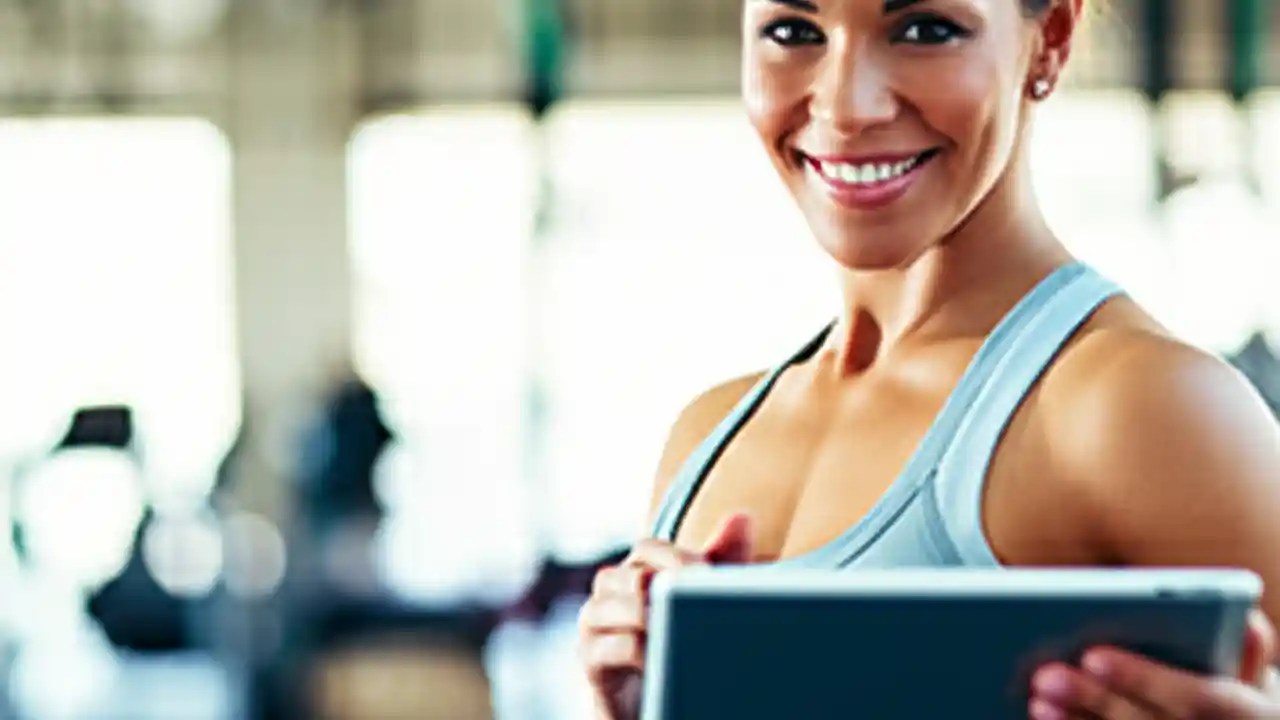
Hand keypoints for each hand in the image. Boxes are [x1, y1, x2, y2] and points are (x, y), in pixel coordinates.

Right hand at [578, 514, 753, 719]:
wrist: (651, 698)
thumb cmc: (675, 641)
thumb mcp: (704, 599)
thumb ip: (723, 560)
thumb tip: (743, 517)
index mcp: (635, 569)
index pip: (648, 548)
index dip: (677, 559)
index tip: (706, 573)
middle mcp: (610, 590)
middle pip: (634, 575)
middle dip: (669, 588)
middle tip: (698, 604)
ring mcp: (595, 623)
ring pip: (622, 607)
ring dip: (657, 619)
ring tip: (684, 631)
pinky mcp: (591, 659)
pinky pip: (617, 646)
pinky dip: (645, 651)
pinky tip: (666, 659)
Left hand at [1028, 609, 1279, 718]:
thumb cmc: (1241, 708)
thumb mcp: (1255, 685)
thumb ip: (1244, 653)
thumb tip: (1245, 621)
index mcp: (1248, 714)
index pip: (1198, 698)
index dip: (1146, 678)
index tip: (1093, 656)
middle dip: (1094, 701)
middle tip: (1046, 676)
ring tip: (1038, 700)